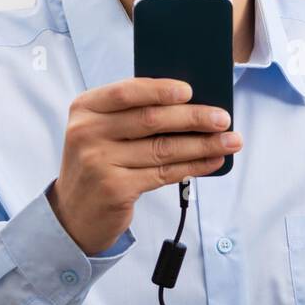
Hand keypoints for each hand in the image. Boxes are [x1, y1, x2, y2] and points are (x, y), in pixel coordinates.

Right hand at [48, 78, 241, 254]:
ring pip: (163, 148)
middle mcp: (87, 133)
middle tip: (223, 117)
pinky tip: (213, 161)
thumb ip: (133, 114)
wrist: (73, 214)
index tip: (191, 90)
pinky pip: (164, 173)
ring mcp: (99, 162)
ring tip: (231, 140)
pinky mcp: (116, 189)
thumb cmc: (99, 163)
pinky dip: (194, 166)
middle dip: (193, 117)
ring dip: (203, 144)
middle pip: (151, 119)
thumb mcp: (102, 132)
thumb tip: (192, 103)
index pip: (126, 91)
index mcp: (85, 108)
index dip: (160, 90)